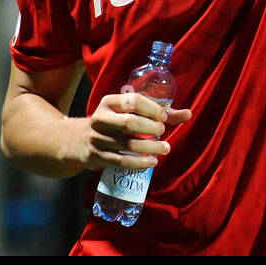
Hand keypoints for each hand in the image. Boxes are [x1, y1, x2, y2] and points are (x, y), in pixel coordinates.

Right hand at [72, 89, 192, 170]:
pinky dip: (139, 163)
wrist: (76, 140)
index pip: (133, 100)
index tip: (163, 116)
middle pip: (129, 123)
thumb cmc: (113, 122)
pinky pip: (121, 162)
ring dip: (150, 148)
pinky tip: (152, 162)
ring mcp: (97, 139)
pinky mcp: (96, 156)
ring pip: (127, 145)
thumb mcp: (128, 111)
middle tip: (162, 131)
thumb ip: (158, 112)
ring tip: (165, 148)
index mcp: (109, 102)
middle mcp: (100, 118)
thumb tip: (189, 114)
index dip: (151, 108)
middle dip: (150, 128)